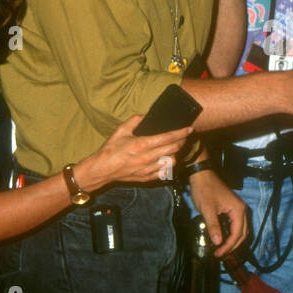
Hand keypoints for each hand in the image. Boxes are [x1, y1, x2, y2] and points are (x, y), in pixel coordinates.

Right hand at [76, 115, 191, 189]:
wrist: (102, 169)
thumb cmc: (110, 149)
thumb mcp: (121, 130)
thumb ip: (135, 120)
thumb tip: (146, 115)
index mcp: (142, 144)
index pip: (168, 137)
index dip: (181, 133)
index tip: (189, 129)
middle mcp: (147, 158)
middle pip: (173, 149)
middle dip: (182, 142)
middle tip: (184, 137)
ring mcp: (148, 169)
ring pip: (172, 162)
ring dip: (176, 154)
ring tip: (175, 148)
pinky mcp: (146, 178)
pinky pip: (164, 173)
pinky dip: (169, 166)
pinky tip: (167, 160)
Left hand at [187, 168, 248, 256]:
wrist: (202, 175)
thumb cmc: (205, 189)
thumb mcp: (208, 210)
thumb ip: (214, 227)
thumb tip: (218, 243)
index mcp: (238, 210)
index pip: (237, 234)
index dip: (228, 246)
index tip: (218, 253)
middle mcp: (241, 210)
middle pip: (242, 234)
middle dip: (232, 246)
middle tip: (220, 254)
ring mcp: (237, 208)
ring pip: (240, 230)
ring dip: (232, 241)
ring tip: (221, 249)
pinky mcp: (232, 208)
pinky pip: (235, 224)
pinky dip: (230, 233)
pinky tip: (222, 238)